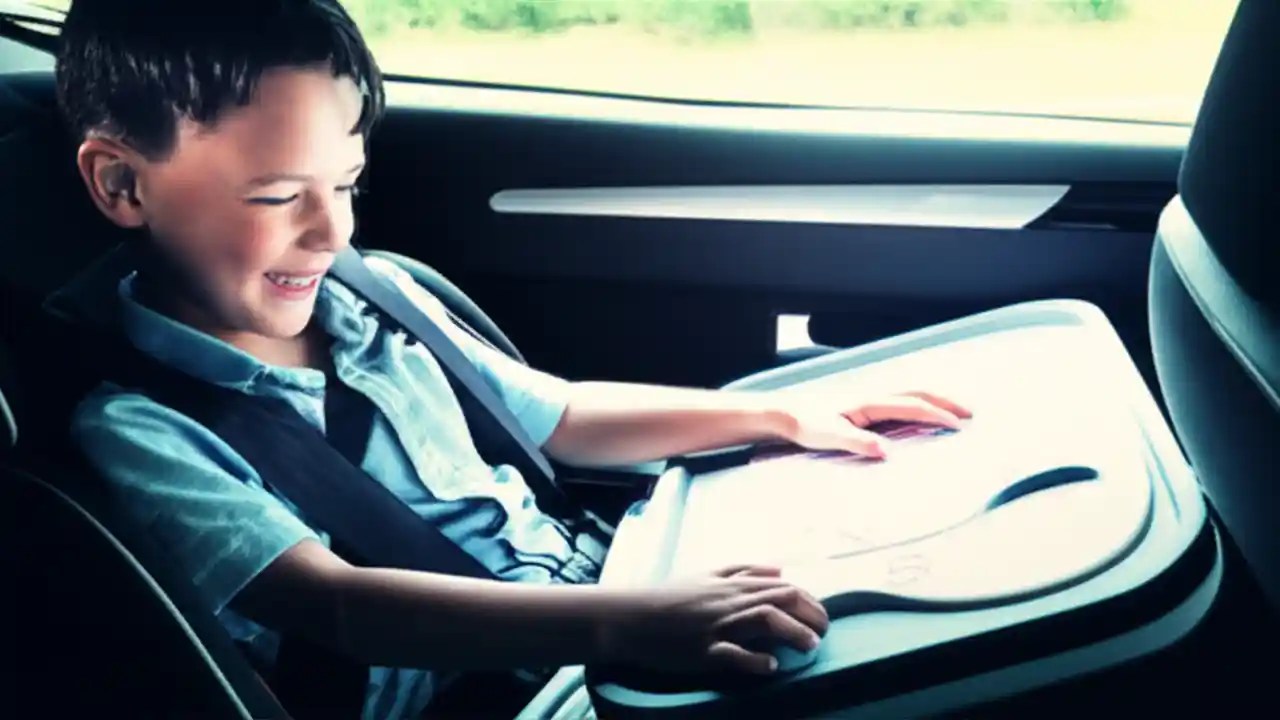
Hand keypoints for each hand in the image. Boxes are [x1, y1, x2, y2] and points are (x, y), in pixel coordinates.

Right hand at [604, 565, 828, 674]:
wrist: (631, 616)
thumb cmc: (669, 596)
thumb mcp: (706, 575)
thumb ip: (743, 570)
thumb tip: (780, 568)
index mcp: (732, 585)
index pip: (783, 587)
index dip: (809, 601)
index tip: (820, 616)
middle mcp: (730, 602)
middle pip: (782, 600)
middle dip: (811, 615)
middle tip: (824, 633)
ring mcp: (717, 625)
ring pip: (764, 620)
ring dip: (793, 633)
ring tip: (810, 646)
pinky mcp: (703, 650)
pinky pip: (733, 654)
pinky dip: (756, 660)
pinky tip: (771, 666)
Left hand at [774, 390, 971, 458]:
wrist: (784, 414)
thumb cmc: (805, 425)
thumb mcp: (828, 436)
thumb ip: (856, 442)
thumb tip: (885, 452)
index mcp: (868, 402)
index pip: (911, 406)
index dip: (937, 415)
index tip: (959, 426)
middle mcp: (872, 396)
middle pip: (917, 392)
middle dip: (946, 401)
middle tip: (971, 414)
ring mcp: (869, 399)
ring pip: (910, 394)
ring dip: (935, 400)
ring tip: (956, 412)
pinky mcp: (864, 406)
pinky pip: (900, 401)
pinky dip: (920, 405)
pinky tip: (923, 417)